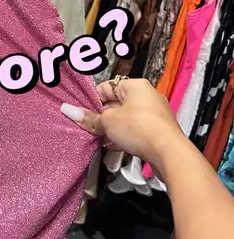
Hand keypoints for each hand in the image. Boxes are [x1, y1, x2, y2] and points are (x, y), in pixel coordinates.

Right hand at [61, 78, 188, 177]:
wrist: (170, 153)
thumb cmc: (138, 128)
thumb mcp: (108, 122)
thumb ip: (89, 117)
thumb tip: (68, 110)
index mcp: (135, 85)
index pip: (107, 87)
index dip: (92, 100)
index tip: (82, 112)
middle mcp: (147, 96)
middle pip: (116, 104)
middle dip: (101, 117)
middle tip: (88, 128)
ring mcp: (154, 114)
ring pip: (126, 119)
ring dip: (112, 129)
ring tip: (99, 139)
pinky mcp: (159, 131)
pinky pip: (136, 130)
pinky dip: (124, 137)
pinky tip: (113, 148)